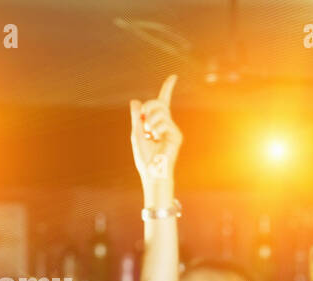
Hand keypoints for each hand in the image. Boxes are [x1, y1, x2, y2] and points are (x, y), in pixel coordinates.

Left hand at [130, 75, 181, 189]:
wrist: (152, 171)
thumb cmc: (144, 157)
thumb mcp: (136, 133)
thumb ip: (136, 117)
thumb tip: (135, 101)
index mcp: (157, 123)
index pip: (163, 102)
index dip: (168, 88)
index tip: (174, 76)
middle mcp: (167, 124)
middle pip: (158, 102)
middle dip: (148, 107)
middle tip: (144, 121)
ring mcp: (172, 129)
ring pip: (160, 111)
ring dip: (150, 121)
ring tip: (150, 134)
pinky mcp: (177, 135)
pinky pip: (164, 122)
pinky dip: (156, 129)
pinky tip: (157, 139)